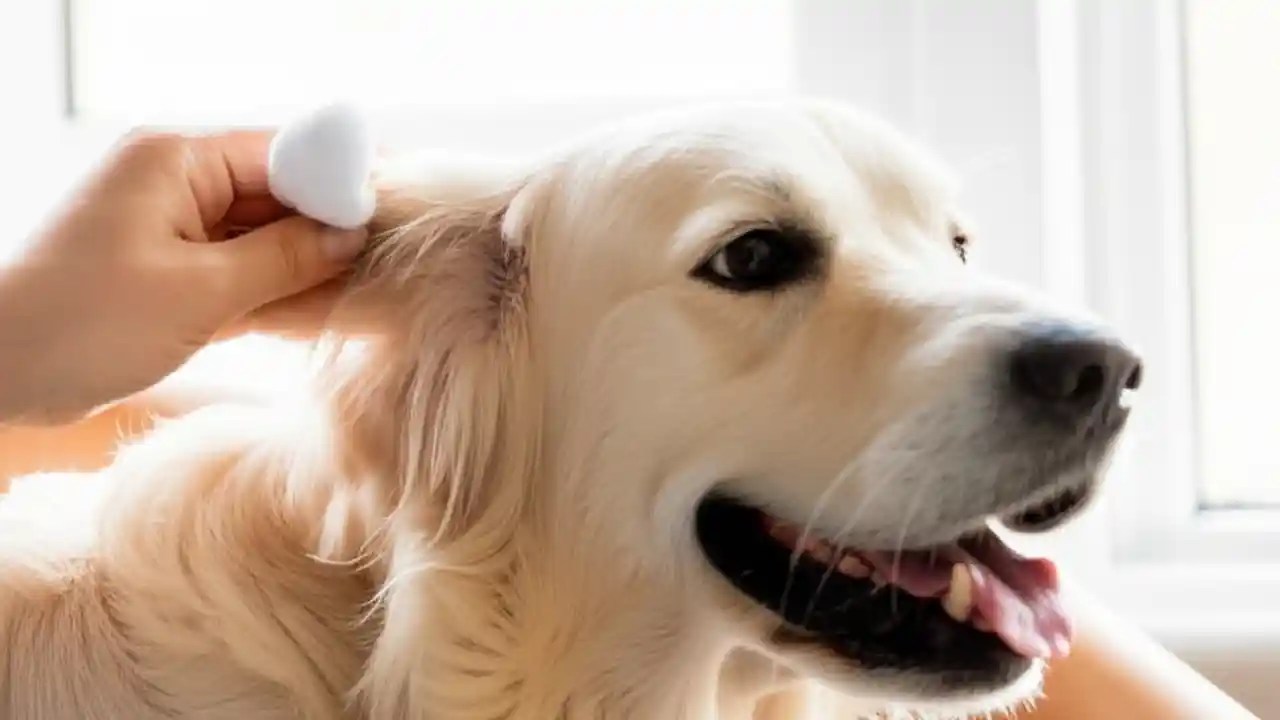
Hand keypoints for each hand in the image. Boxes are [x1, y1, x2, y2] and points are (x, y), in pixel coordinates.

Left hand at [0, 130, 367, 423]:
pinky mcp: (171, 278)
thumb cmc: (80, 323)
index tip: (394, 215)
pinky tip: (329, 314)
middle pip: (278, 198)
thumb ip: (282, 261)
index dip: (341, 183)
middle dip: (332, 232)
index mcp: (176, 161)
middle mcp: (177, 186)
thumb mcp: (196, 292)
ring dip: (312, 270)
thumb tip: (350, 236)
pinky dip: (279, 297)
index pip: (282, 154)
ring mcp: (174, 234)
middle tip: (394, 262)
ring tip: (375, 293)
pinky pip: (242, 277)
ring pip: (265, 243)